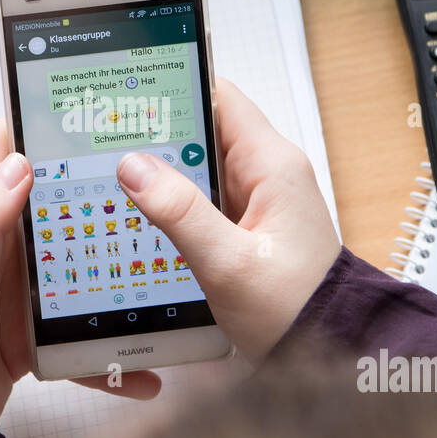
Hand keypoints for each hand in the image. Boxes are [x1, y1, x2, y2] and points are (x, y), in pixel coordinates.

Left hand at [0, 120, 160, 425]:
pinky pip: (74, 325)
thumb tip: (18, 162)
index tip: (88, 109)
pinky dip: (104, 345)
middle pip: (50, 199)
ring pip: (72, 259)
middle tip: (150, 180)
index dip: (38, 121)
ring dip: (111, 266)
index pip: (1, 149)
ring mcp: (9, 286)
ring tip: (160, 268)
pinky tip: (138, 366)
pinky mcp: (24, 327)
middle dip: (95, 187)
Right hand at [115, 78, 340, 362]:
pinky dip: (174, 202)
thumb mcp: (229, 263)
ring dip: (162, 173)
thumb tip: (135, 167)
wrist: (331, 348)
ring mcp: (256, 199)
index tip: (128, 95)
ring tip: (113, 175)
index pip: (219, 97)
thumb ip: (180, 212)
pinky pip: (203, 198)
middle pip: (201, 130)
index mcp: (272, 165)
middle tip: (106, 141)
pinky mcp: (245, 224)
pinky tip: (142, 213)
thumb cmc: (295, 309)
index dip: (174, 89)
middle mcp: (267, 173)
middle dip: (156, 136)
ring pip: (198, 166)